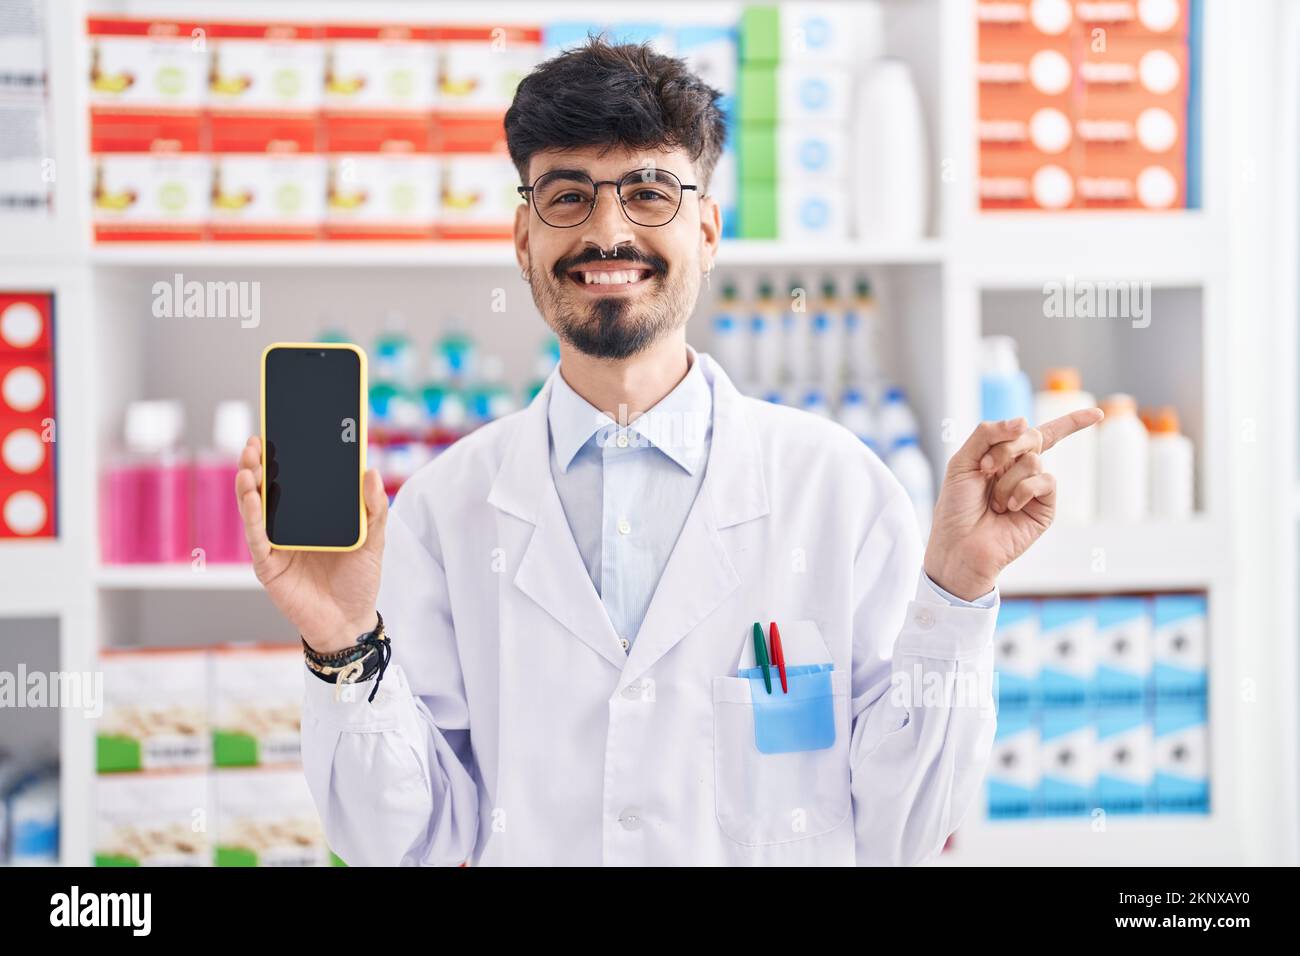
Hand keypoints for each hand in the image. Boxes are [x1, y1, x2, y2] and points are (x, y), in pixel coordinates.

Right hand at [234, 436, 387, 653]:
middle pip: (271, 488)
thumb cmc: (359, 581)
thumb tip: (370, 471)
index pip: (298, 481)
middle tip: (256, 439)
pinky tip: (251, 493)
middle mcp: (290, 525)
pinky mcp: (268, 563)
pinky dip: (251, 513)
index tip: (282, 430)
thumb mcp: (374, 541)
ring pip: (257, 507)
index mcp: (314, 516)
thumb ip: (373, 509)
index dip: (288, 457)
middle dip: (261, 463)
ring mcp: (276, 543)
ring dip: (250, 483)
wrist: (348, 622)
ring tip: (249, 460)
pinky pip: (256, 535)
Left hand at [924, 410, 1103, 600]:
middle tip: (984, 469)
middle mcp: (1022, 471)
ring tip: (994, 502)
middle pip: (1033, 437)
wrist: (958, 544)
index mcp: (1004, 457)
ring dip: (1007, 479)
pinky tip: (1010, 508)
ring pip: (1034, 460)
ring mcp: (1035, 489)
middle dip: (1005, 448)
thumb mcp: (962, 461)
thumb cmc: (956, 507)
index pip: (1039, 434)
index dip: (1070, 423)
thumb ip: (986, 434)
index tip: (1098, 414)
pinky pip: (1045, 481)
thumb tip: (1024, 421)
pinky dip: (1023, 490)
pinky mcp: (1045, 508)